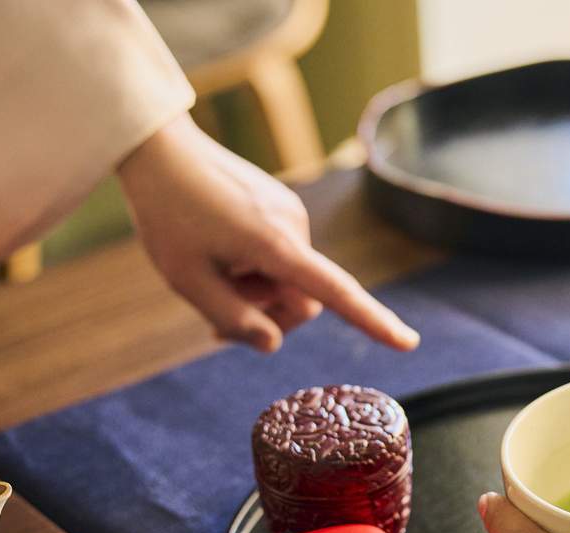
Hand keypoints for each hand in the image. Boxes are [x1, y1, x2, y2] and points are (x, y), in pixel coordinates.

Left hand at [117, 114, 418, 352]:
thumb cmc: (168, 215)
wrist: (161, 149)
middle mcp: (296, 227)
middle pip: (303, 300)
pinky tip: (218, 253)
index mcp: (277, 245)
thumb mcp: (187, 279)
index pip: (337, 293)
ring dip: (256, 290)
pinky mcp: (282, 207)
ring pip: (290, 279)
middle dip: (267, 315)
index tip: (408, 344)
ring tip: (210, 273)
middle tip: (214, 324)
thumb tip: (274, 345)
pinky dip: (256, 268)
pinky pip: (282, 255)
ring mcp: (292, 214)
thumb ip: (233, 320)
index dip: (374, 322)